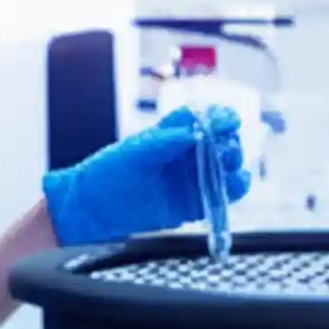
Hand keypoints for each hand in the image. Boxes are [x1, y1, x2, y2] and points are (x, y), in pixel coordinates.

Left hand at [41, 105, 250, 245]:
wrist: (91, 210)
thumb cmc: (105, 174)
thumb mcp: (132, 153)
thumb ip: (163, 143)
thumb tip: (194, 133)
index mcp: (167, 136)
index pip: (199, 120)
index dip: (217, 118)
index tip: (229, 120)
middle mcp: (181, 156)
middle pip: (217, 143)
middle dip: (228, 142)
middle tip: (229, 147)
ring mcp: (187, 180)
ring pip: (222, 168)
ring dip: (233, 164)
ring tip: (233, 165)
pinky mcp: (191, 204)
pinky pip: (218, 195)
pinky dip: (232, 190)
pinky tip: (237, 183)